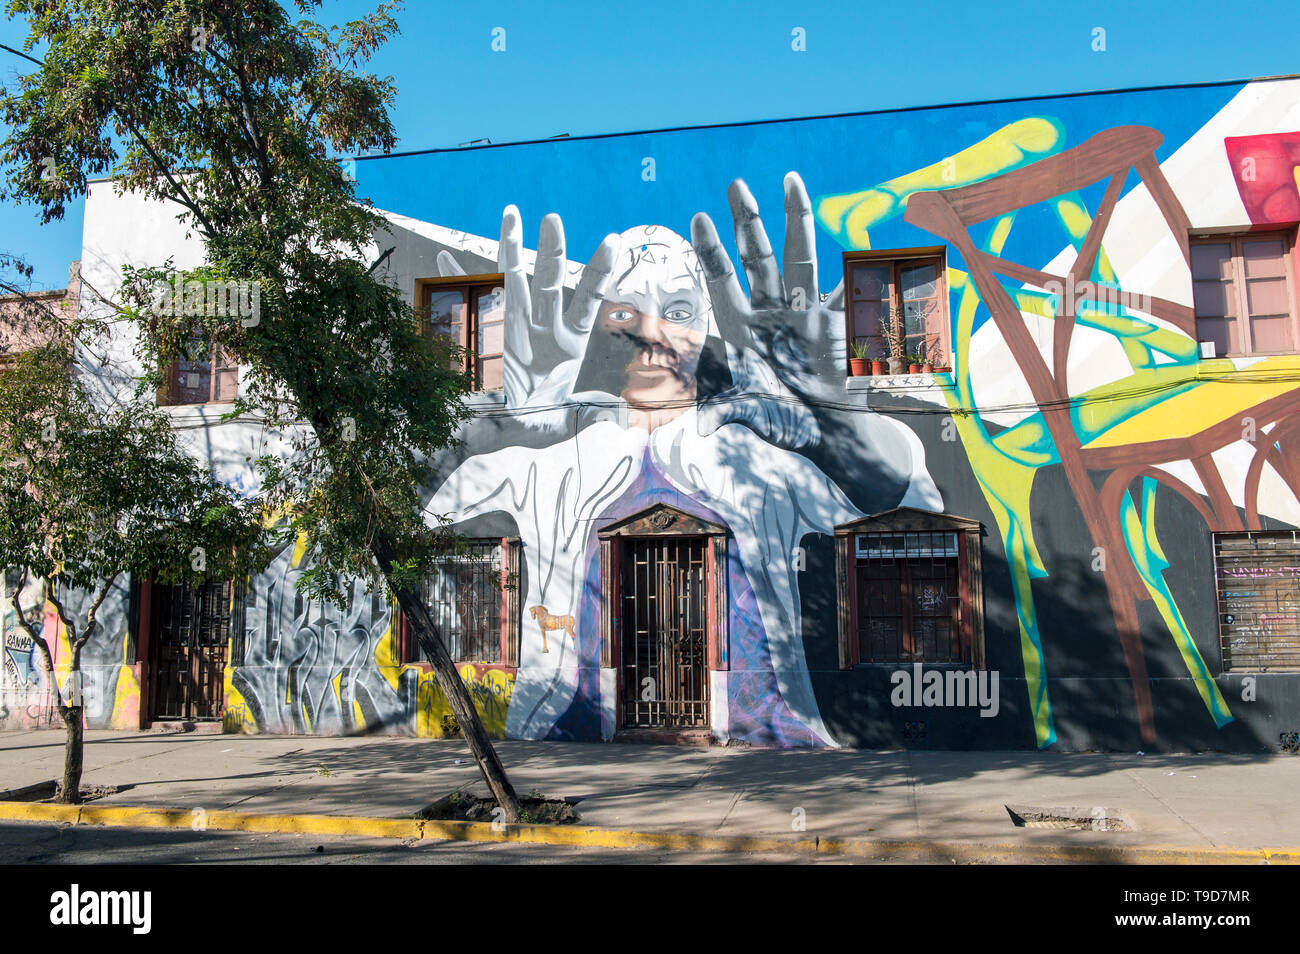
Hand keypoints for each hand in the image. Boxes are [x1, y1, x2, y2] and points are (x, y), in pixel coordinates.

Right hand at [435, 206, 620, 414]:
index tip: (611, 240)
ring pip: (511, 277)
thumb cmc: (528, 427)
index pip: (586, 302)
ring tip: (511, 212)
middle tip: (552, 218)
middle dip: (550, 250)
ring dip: (509, 245)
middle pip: (547, 281)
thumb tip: (621, 413)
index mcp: (565, 344)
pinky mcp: (481, 331)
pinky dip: (456, 279)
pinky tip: (445, 257)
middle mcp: (539, 326)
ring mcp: (509, 324)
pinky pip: (467, 299)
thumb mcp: (564, 423)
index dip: (599, 272)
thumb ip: (589, 413)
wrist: (488, 434)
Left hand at [689, 173, 848, 449]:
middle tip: (735, 183)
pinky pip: (847, 284)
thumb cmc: (787, 423)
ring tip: (790, 180)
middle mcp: (771, 312)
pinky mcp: (836, 318)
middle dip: (747, 220)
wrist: (829, 432)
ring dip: (795, 219)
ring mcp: (804, 311)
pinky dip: (857, 261)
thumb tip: (701, 426)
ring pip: (798, 256)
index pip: (722, 282)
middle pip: (756, 257)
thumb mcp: (754, 414)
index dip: (711, 252)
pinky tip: (861, 232)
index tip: (700, 216)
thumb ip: (730, 412)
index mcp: (744, 330)